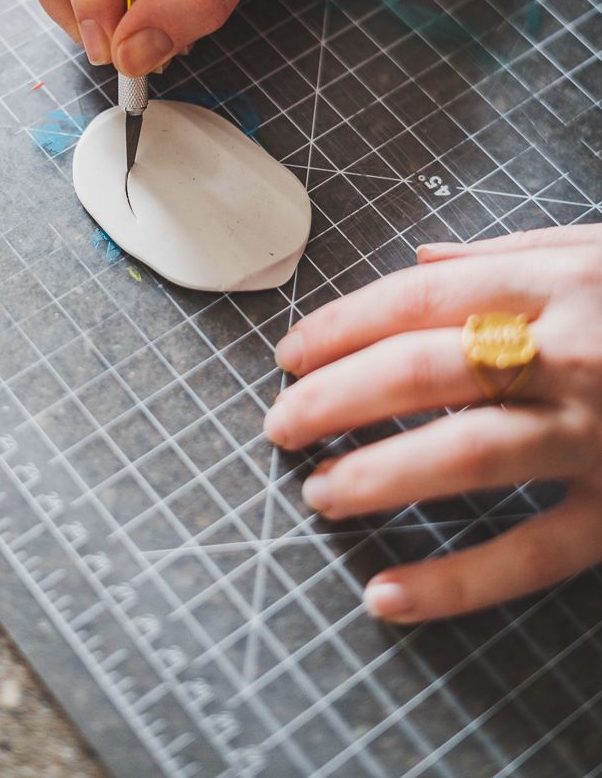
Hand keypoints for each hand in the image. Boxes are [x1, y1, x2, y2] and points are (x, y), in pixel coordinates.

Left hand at [265, 224, 601, 621]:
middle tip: (280, 423)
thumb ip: (511, 254)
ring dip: (376, 475)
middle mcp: (570, 352)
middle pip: (424, 371)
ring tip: (317, 491)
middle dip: (335, 397)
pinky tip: (388, 595)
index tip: (289, 352)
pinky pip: (533, 553)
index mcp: (559, 280)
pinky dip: (456, 581)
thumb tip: (421, 260)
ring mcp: (598, 434)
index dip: (340, 325)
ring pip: (466, 454)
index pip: (417, 299)